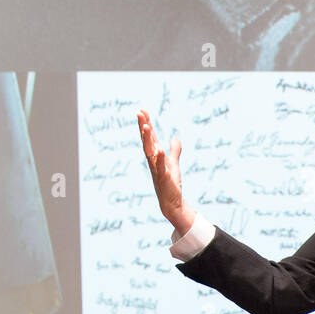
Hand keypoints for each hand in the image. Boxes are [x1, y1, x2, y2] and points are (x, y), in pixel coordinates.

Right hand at [137, 109, 195, 236]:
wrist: (172, 203)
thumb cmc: (170, 184)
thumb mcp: (173, 164)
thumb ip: (174, 151)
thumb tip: (174, 138)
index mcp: (155, 156)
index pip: (150, 137)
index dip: (146, 123)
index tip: (142, 110)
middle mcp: (153, 161)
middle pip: (146, 141)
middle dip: (143, 127)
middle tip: (139, 113)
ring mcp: (156, 169)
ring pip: (150, 152)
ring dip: (147, 140)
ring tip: (146, 126)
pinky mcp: (163, 178)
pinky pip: (160, 166)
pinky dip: (160, 158)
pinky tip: (160, 148)